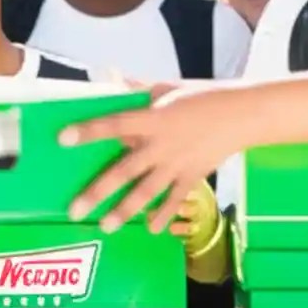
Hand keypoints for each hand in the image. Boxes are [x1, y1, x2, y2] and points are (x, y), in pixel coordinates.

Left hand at [59, 83, 246, 233]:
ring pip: (146, 191)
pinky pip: (174, 198)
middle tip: (75, 210)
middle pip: (124, 171)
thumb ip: (137, 89)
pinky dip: (163, 214)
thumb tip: (111, 78)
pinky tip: (150, 228)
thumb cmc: (203, 96)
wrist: (244, 115)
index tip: (63, 139)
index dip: (89, 131)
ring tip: (106, 226)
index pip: (114, 124)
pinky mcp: (193, 175)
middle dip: (98, 192)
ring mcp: (177, 163)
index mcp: (153, 119)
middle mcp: (161, 145)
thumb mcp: (168, 87)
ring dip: (125, 210)